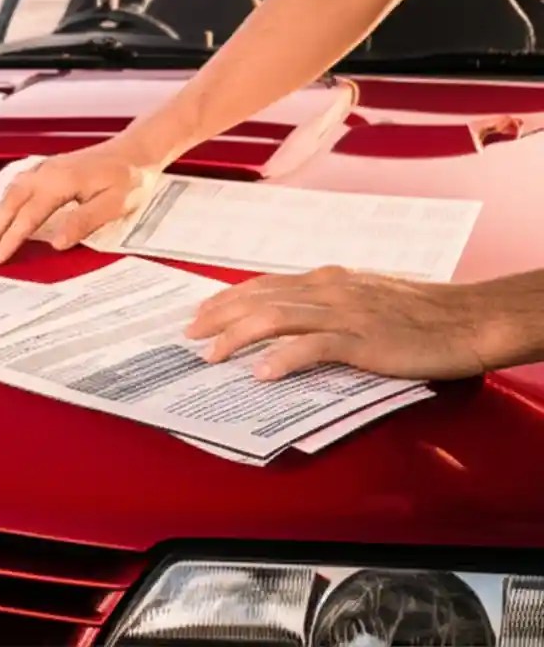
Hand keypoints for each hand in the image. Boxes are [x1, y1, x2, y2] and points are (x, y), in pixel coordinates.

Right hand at [0, 142, 156, 264]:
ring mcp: (43, 169)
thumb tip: (56, 242)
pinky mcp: (45, 170)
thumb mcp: (115, 203)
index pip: (27, 217)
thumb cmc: (130, 176)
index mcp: (60, 181)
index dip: (9, 240)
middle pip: (8, 207)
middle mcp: (45, 173)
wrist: (136, 150)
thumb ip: (83, 221)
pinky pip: (13, 189)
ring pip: (6, 197)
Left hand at [184, 266, 492, 380]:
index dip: (227, 299)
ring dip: (238, 337)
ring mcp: (344, 314)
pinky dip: (284, 359)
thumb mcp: (363, 297)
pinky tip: (262, 373)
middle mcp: (328, 291)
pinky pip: (314, 347)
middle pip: (259, 299)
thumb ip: (326, 304)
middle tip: (189, 337)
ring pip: (276, 318)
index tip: (199, 314)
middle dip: (219, 318)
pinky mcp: (363, 340)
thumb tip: (290, 316)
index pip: (264, 286)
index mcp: (327, 281)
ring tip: (212, 356)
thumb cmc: (418, 313)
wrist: (466, 318)